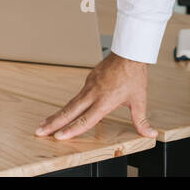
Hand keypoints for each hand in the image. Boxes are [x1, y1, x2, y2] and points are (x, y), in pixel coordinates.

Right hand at [34, 52, 157, 140]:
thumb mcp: (139, 100)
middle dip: (53, 123)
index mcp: (104, 100)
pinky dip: (68, 105)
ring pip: (70, 103)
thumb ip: (141, 120)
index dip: (72, 129)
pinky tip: (65, 111)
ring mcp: (89, 86)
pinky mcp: (89, 80)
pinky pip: (77, 96)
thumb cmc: (133, 75)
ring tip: (45, 124)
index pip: (85, 119)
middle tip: (40, 131)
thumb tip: (150, 134)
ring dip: (57, 115)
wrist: (129, 53)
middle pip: (69, 111)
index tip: (59, 136)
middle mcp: (93, 93)